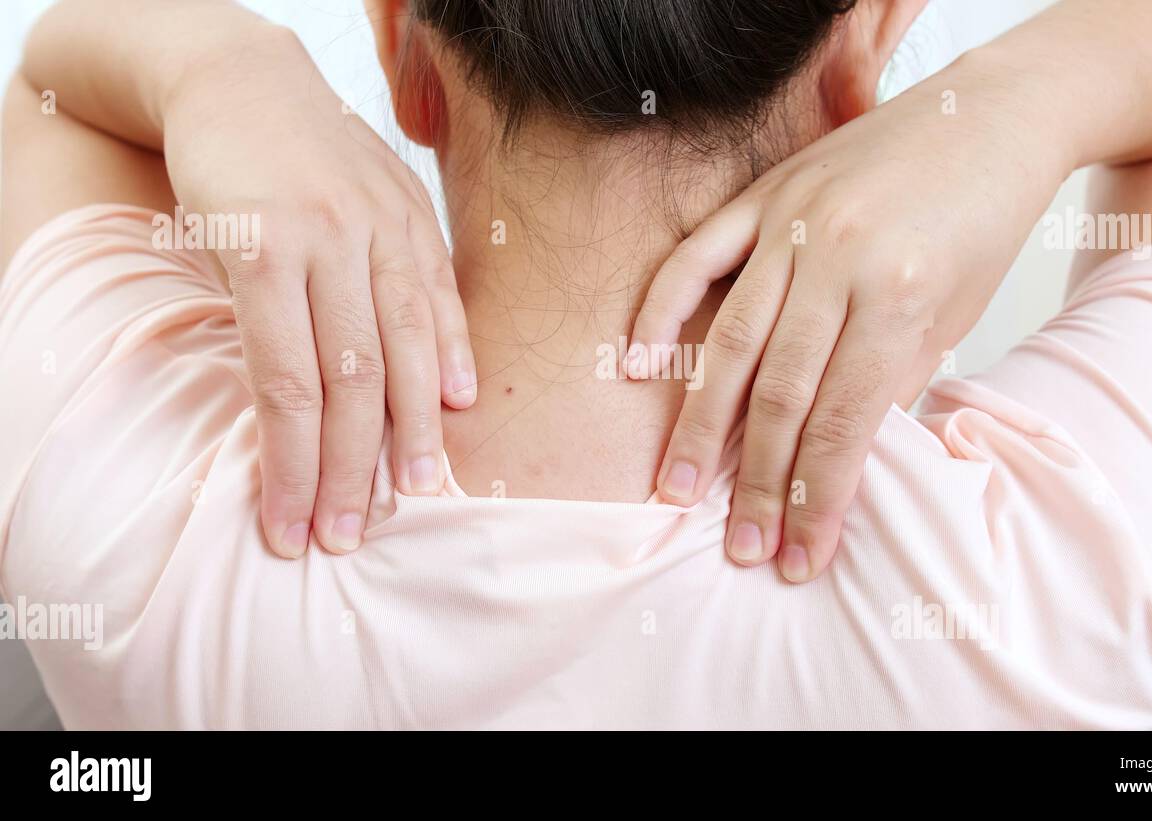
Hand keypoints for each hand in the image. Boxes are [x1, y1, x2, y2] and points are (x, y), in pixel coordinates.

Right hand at [164, 28, 474, 556]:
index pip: (433, 337)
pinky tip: (286, 482)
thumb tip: (458, 384)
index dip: (432, 415)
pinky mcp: (256, 252)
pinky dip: (284, 439)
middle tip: (381, 529)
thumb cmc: (305, 152)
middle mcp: (375, 242)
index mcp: (410, 232)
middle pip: (391, 373)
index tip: (434, 483)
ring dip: (335, 470)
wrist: (225, 73)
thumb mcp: (381, 202)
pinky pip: (277, 367)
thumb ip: (419, 284)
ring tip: (329, 533)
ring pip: (338, 383)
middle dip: (390, 459)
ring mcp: (318, 247)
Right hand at [627, 52, 1069, 580]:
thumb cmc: (980, 225)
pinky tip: (635, 364)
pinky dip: (661, 309)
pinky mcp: (765, 195)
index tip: (800, 558)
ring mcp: (792, 222)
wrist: (988, 119)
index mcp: (902, 296)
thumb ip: (888, 386)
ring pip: (732, 340)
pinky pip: (696, 256)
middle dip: (757, 482)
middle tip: (739, 546)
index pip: (844, 424)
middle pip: (780, 395)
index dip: (817, 500)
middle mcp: (839, 259)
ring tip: (678, 489)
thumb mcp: (956, 316)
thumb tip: (832, 465)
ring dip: (701, 424)